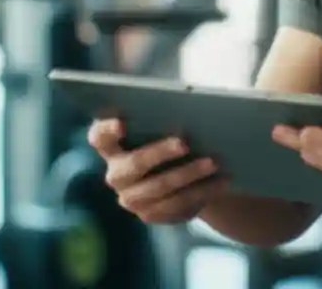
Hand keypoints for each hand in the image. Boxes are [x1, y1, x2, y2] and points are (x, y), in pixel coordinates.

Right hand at [88, 119, 229, 223]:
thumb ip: (166, 115)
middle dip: (159, 153)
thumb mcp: (165, 123)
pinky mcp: (152, 214)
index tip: (123, 122)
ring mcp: (131, 198)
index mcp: (110, 145)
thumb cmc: (170, 134)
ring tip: (214, 162)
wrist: (183, 171)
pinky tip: (222, 180)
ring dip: (189, 174)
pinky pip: (178, 205)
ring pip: (160, 188)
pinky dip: (203, 191)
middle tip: (184, 142)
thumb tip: (193, 106)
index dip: (107, 130)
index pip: (99, 137)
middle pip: (133, 165)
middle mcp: (116, 174)